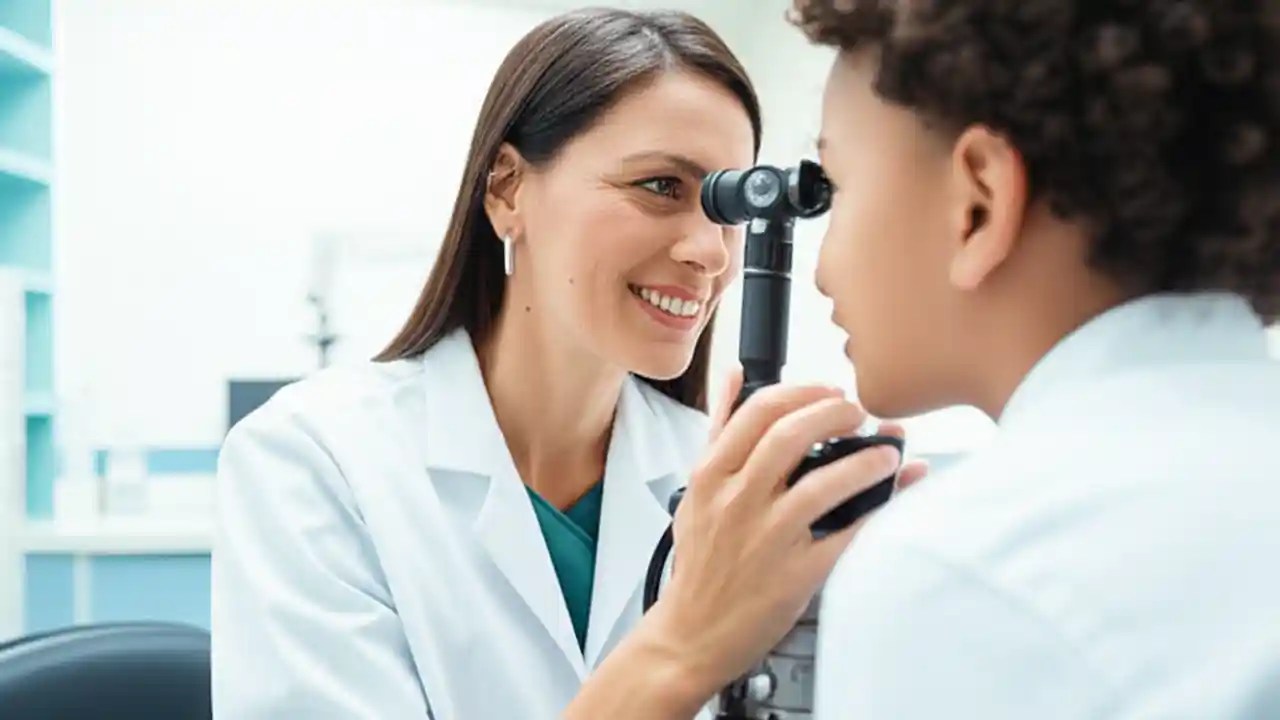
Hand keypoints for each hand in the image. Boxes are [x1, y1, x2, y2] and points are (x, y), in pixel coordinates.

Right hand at [641, 369, 927, 703]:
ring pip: (824, 484)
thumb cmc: (699, 561)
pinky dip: (876, 512)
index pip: (758, 410)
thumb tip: (734, 374)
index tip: (829, 392)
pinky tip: (893, 498)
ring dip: (866, 461)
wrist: (691, 633)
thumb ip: (719, 427)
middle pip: (791, 435)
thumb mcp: (697, 487)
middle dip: (836, 414)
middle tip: (861, 413)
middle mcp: (736, 501)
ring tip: (887, 454)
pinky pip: (846, 535)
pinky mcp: (795, 574)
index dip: (803, 392)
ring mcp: (766, 538)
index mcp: (712, 475)